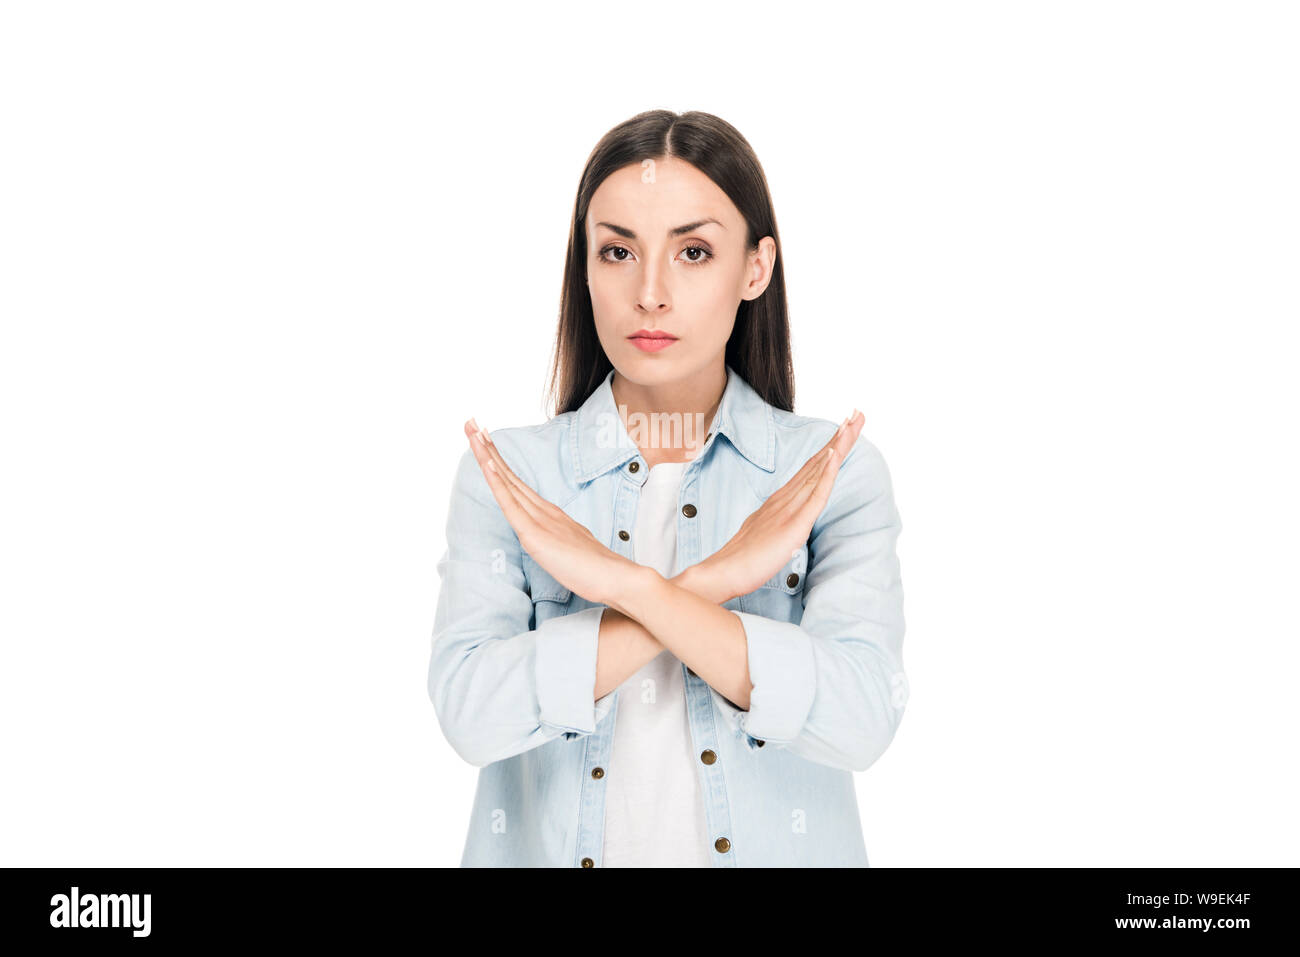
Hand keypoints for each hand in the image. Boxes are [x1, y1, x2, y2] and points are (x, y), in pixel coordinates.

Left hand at [464, 418, 649, 616]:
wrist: (615, 577)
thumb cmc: (595, 570)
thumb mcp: (569, 549)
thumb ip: (556, 539)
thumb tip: (547, 539)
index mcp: (549, 513)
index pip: (517, 483)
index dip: (499, 461)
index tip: (485, 440)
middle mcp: (543, 509)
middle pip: (508, 474)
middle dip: (487, 447)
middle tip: (471, 422)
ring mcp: (539, 518)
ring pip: (506, 481)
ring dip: (487, 454)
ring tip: (473, 430)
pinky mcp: (535, 533)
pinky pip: (511, 504)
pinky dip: (497, 481)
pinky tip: (486, 463)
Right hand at [699, 409, 863, 601]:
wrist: (723, 571)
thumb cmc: (742, 559)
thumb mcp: (766, 533)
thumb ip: (778, 522)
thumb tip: (788, 520)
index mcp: (781, 500)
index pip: (811, 469)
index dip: (830, 448)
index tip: (845, 428)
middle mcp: (786, 497)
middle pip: (818, 461)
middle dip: (840, 437)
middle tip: (857, 412)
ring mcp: (789, 508)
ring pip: (818, 470)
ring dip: (837, 445)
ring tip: (852, 423)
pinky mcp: (793, 524)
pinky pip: (814, 495)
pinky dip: (825, 473)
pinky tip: (834, 455)